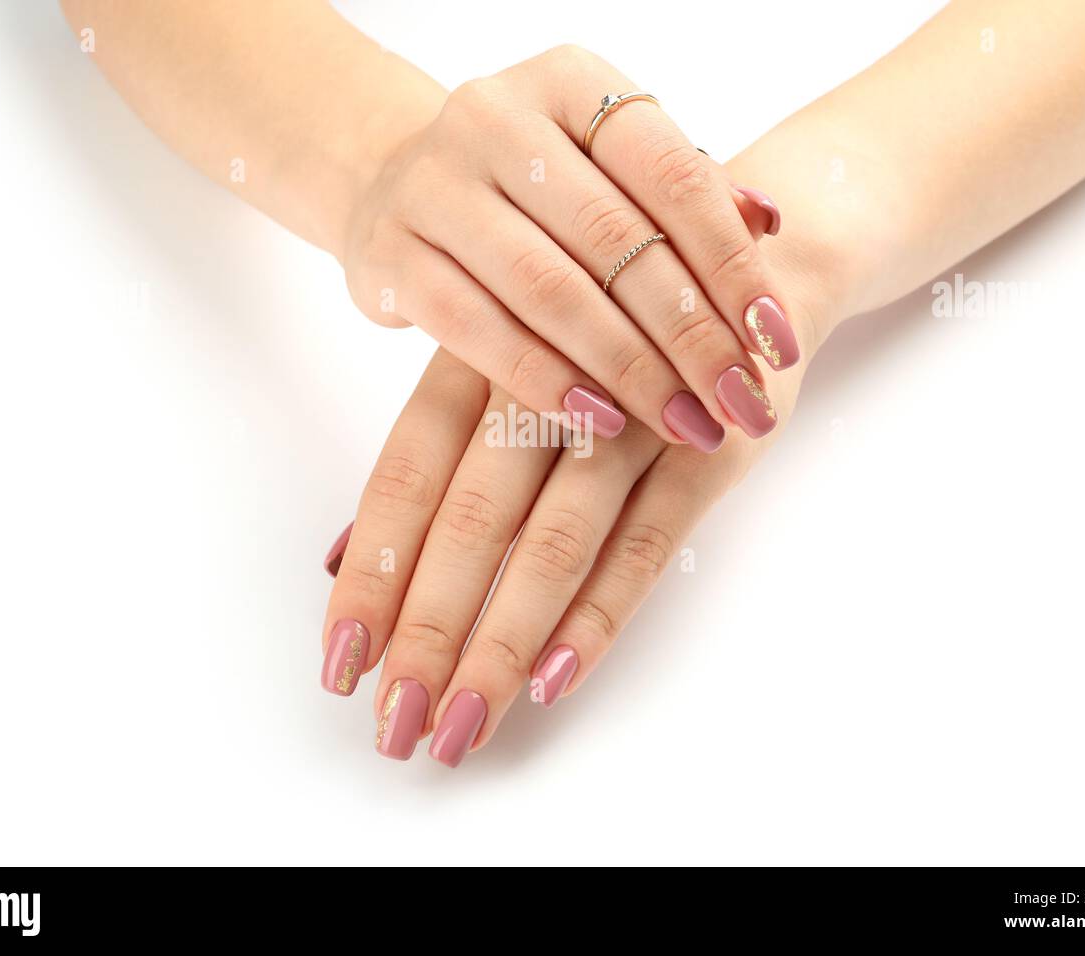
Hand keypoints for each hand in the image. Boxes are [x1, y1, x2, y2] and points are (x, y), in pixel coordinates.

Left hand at [320, 330, 813, 762]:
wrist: (745, 270)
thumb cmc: (599, 335)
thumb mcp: (503, 369)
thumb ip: (429, 462)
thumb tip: (339, 559)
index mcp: (481, 357)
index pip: (407, 474)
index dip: (372, 572)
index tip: (339, 662)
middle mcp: (549, 382)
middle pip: (473, 519)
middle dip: (428, 628)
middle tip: (393, 722)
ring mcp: (635, 416)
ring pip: (555, 542)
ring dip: (501, 642)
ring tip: (459, 724)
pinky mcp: (708, 449)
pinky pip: (646, 545)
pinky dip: (598, 616)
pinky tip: (551, 679)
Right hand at [340, 45, 798, 451]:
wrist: (392, 178)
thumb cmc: (529, 181)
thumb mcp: (607, 164)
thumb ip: (685, 190)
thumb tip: (770, 225)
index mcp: (569, 83)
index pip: (673, 175)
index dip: (733, 265)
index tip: (778, 342)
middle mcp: (495, 118)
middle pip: (617, 242)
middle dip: (692, 335)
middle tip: (741, 403)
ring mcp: (433, 185)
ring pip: (550, 292)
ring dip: (630, 370)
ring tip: (686, 424)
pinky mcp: (390, 254)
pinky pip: (477, 332)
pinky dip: (545, 381)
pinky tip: (599, 420)